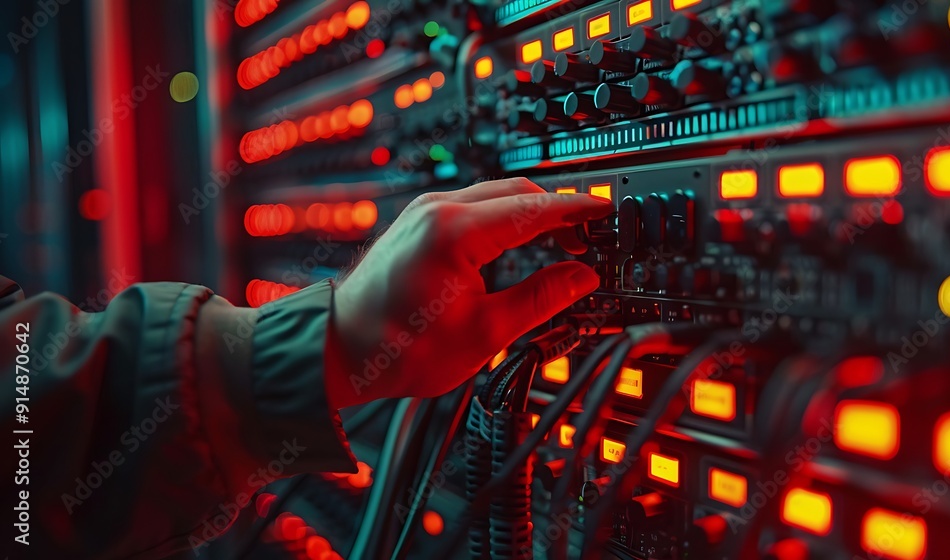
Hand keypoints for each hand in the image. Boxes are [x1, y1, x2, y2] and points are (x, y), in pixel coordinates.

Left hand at [325, 178, 612, 407]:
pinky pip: (477, 204)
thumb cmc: (398, 348)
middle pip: (519, 192)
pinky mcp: (421, 221)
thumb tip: (581, 278)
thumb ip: (541, 300)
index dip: (578, 210)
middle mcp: (438, 209)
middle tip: (591, 237)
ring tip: (565, 241)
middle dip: (560, 209)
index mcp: (455, 232)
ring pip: (498, 195)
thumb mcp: (484, 333)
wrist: (341, 347)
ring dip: (534, 212)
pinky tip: (524, 239)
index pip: (535, 208)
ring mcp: (426, 211)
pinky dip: (508, 217)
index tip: (606, 213)